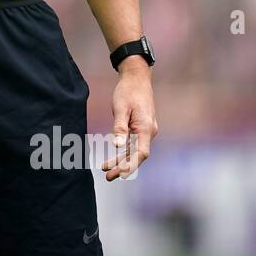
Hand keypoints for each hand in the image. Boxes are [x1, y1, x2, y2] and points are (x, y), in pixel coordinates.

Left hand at [101, 63, 156, 179]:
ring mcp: (145, 130)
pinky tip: (112, 158)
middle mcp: (149, 131)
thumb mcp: (121, 108)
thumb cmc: (128, 91)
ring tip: (106, 172)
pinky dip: (122, 151)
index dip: (132, 165)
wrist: (137, 78)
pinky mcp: (140, 127)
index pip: (141, 153)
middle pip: (137, 155)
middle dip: (123, 167)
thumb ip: (120, 127)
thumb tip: (117, 145)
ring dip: (121, 161)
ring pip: (133, 150)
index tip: (122, 175)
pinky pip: (132, 143)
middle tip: (108, 178)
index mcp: (146, 128)